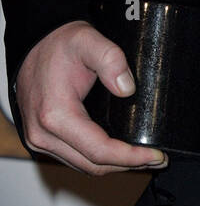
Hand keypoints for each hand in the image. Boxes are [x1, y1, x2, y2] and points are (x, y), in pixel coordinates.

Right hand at [15, 21, 167, 175]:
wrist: (34, 44)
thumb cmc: (57, 44)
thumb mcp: (87, 40)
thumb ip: (110, 59)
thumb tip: (127, 89)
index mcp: (55, 115)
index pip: (100, 151)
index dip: (131, 157)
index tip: (157, 155)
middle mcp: (42, 135)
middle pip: (93, 165)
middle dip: (128, 164)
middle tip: (158, 159)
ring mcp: (39, 140)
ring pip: (83, 165)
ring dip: (114, 165)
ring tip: (144, 158)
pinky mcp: (41, 140)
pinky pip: (74, 158)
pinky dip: (98, 159)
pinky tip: (118, 152)